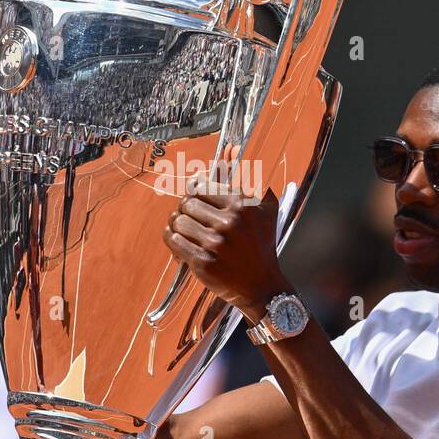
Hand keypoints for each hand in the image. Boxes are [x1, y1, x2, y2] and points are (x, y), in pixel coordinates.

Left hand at [162, 169, 289, 316]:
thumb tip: (231, 153)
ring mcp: (214, 243)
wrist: (262, 285)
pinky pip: (174, 241)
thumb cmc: (262, 246)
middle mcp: (229, 223)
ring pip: (178, 221)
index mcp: (243, 206)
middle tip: (192, 218)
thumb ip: (250, 181)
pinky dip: (172, 240)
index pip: (202, 186)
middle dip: (186, 209)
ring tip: (186, 231)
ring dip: (178, 225)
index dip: (195, 191)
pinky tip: (179, 242)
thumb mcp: (266, 210)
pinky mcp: (202, 262)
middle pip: (187, 202)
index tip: (195, 196)